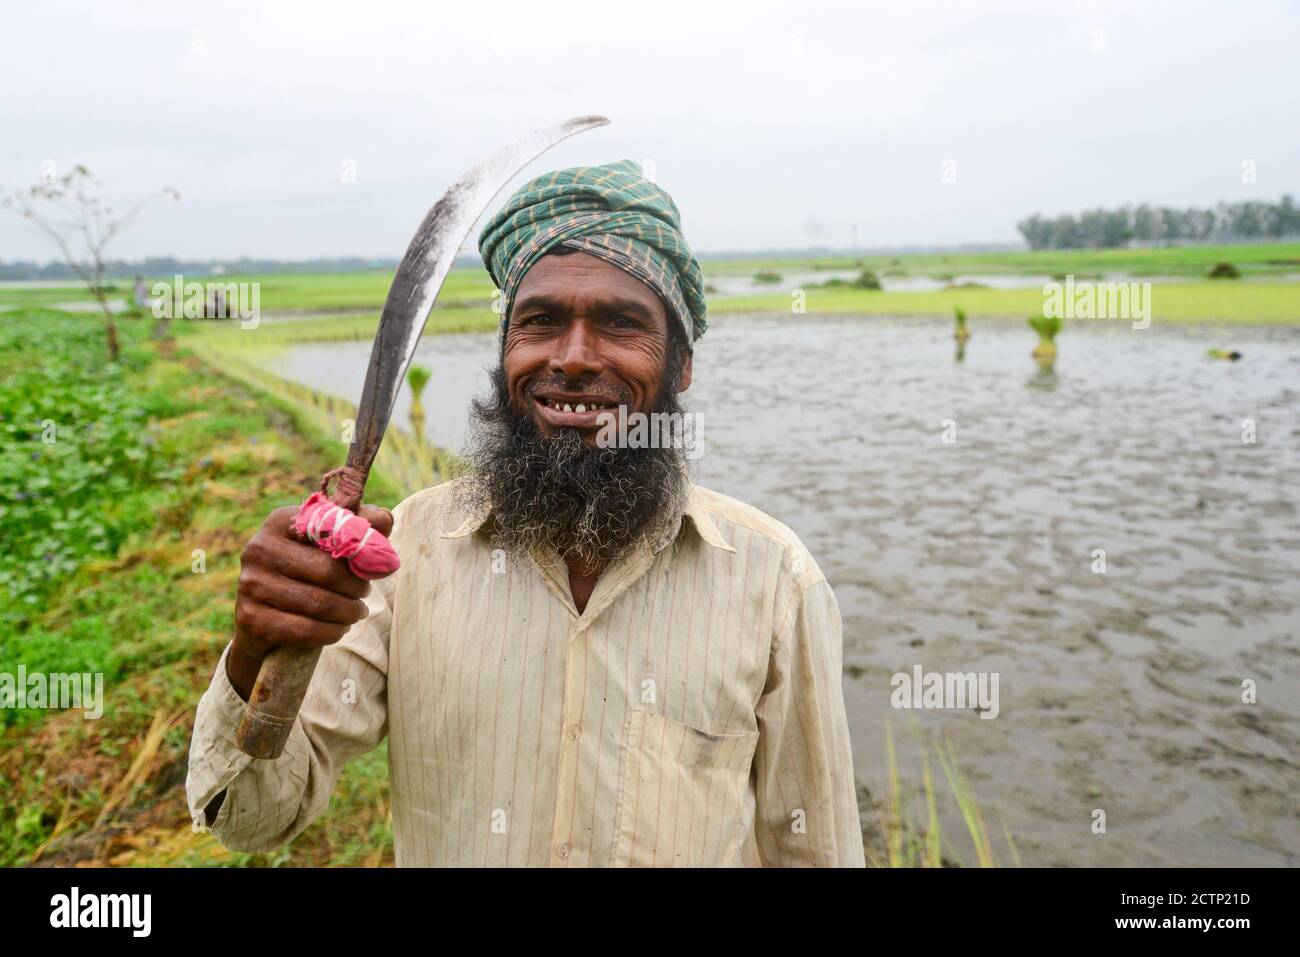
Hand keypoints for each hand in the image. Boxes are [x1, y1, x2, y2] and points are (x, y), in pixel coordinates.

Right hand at [228, 503, 394, 699]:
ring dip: (349, 612)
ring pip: (319, 603)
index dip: (359, 545)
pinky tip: (340, 628)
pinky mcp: (252, 618)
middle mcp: (259, 549)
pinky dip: (332, 632)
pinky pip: (305, 630)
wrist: (263, 617)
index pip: (329, 528)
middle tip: (365, 592)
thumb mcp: (327, 542)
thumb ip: (358, 525)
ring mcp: (251, 584)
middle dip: (357, 586)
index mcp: (280, 522)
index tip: (376, 562)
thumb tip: (384, 520)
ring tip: (357, 612)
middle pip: (328, 570)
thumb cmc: (305, 570)